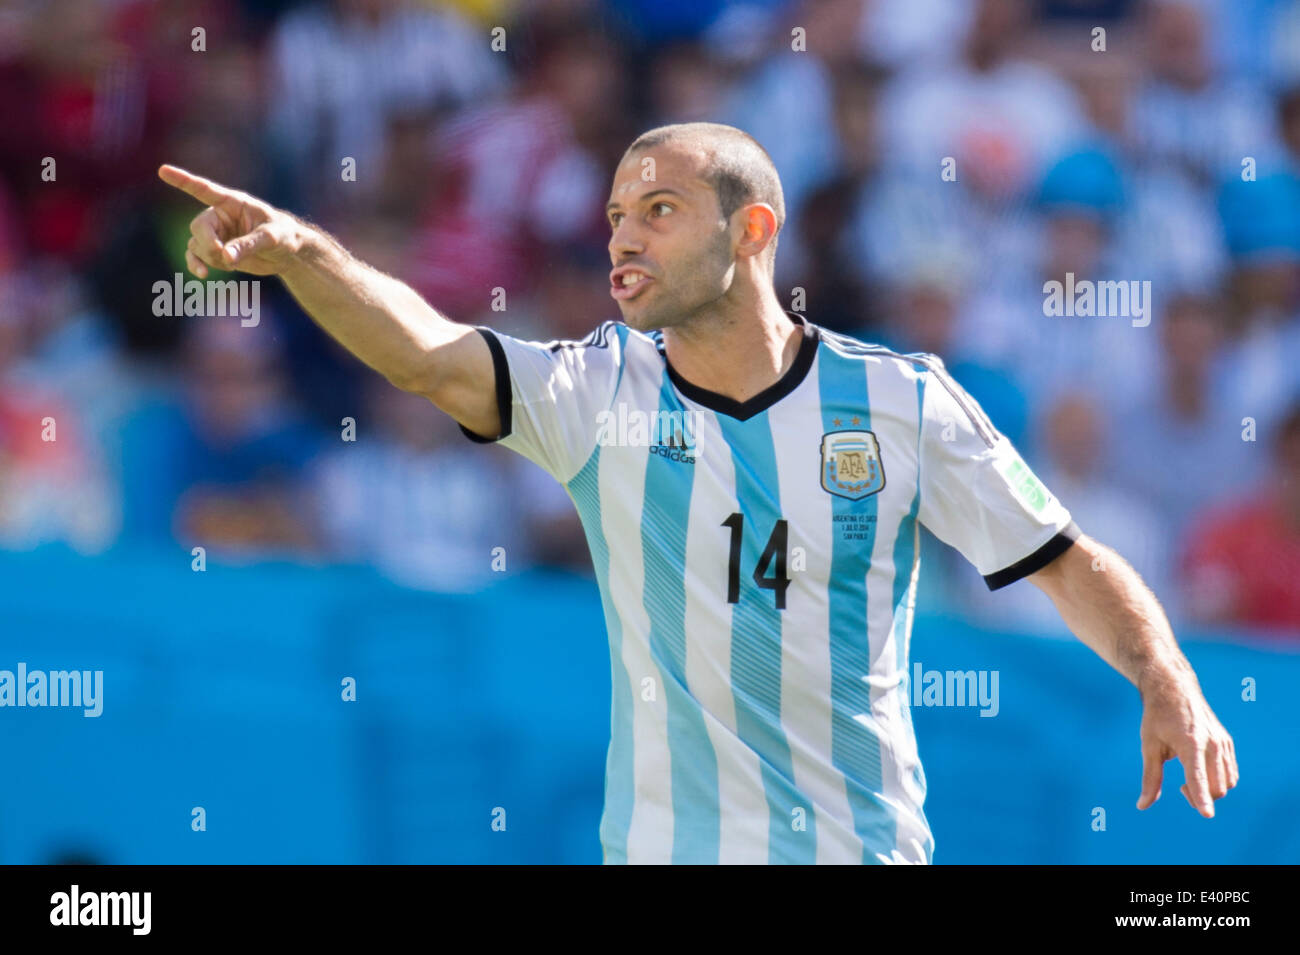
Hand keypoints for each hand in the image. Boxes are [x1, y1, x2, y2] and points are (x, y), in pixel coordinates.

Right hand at [158, 164, 304, 277]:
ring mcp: (216, 233)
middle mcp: (220, 215)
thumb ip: (248, 245)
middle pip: (198, 226)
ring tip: (232, 264)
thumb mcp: (271, 238)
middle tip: (225, 257)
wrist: (287, 253)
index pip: (204, 189)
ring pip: (196, 244)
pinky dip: (197, 265)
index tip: (162, 170)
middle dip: (209, 244)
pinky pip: (195, 256)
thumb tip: (225, 257)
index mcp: (233, 202)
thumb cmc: (283, 236)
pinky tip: (203, 274)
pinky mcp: (216, 250)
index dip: (183, 180)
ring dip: (209, 258)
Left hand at [1136, 676, 1238, 817]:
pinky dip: (1218, 781)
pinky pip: (1230, 773)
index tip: (1206, 815)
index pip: (1198, 777)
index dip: (1201, 798)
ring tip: (1188, 780)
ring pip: (1227, 783)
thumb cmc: (1157, 717)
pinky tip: (1200, 772)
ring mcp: (1223, 742)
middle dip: (1200, 798)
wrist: (1174, 689)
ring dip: (1211, 791)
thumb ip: (1150, 778)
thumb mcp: (1149, 746)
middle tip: (1179, 788)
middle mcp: (1212, 743)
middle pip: (1217, 787)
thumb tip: (1142, 806)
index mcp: (1190, 742)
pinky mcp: (1227, 743)